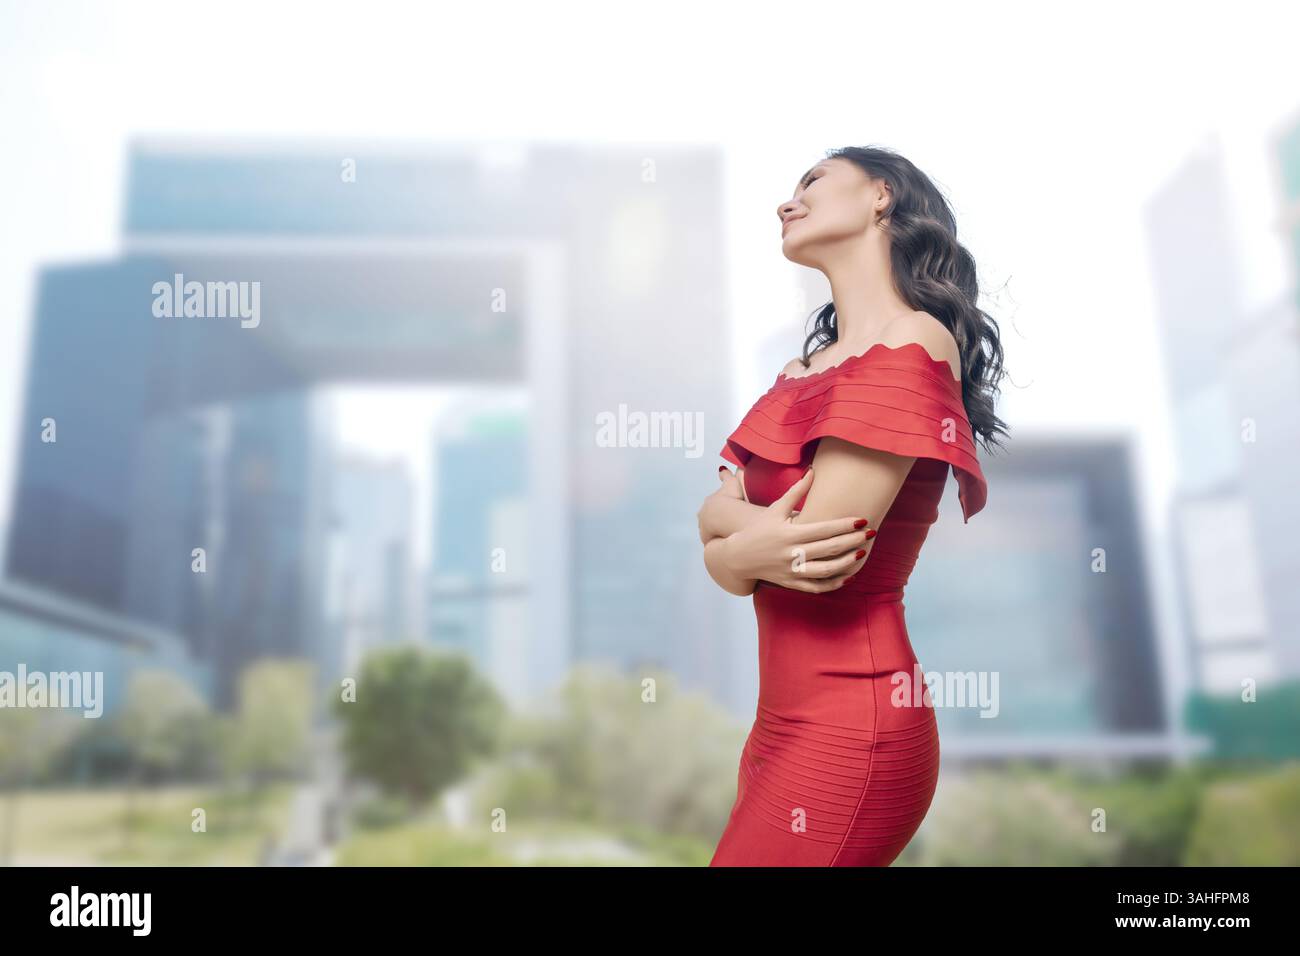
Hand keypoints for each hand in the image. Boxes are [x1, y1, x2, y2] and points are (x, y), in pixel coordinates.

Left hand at [697, 465, 746, 541]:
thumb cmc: (730, 498)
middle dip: (713, 524)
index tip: (725, 515)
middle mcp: (702, 518)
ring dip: (716, 534)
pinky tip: (728, 544)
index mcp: (705, 507)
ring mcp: (704, 530)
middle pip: (706, 522)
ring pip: (709, 533)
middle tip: (725, 527)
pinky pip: (714, 542)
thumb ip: (726, 475)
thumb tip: (722, 467)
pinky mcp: (709, 540)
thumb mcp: (730, 483)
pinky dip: (720, 542)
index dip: (717, 512)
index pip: (709, 510)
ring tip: (728, 537)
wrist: (727, 514)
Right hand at [722, 467, 874, 592]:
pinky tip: (848, 575)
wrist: (738, 558)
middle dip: (852, 541)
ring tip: (862, 553)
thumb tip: (812, 470)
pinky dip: (833, 583)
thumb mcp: (775, 509)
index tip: (862, 520)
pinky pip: (817, 587)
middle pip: (829, 548)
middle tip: (871, 533)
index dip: (844, 525)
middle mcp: (791, 553)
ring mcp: (792, 571)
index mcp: (789, 534)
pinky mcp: (791, 583)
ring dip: (846, 562)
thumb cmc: (759, 529)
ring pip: (825, 570)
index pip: (823, 529)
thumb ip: (795, 491)